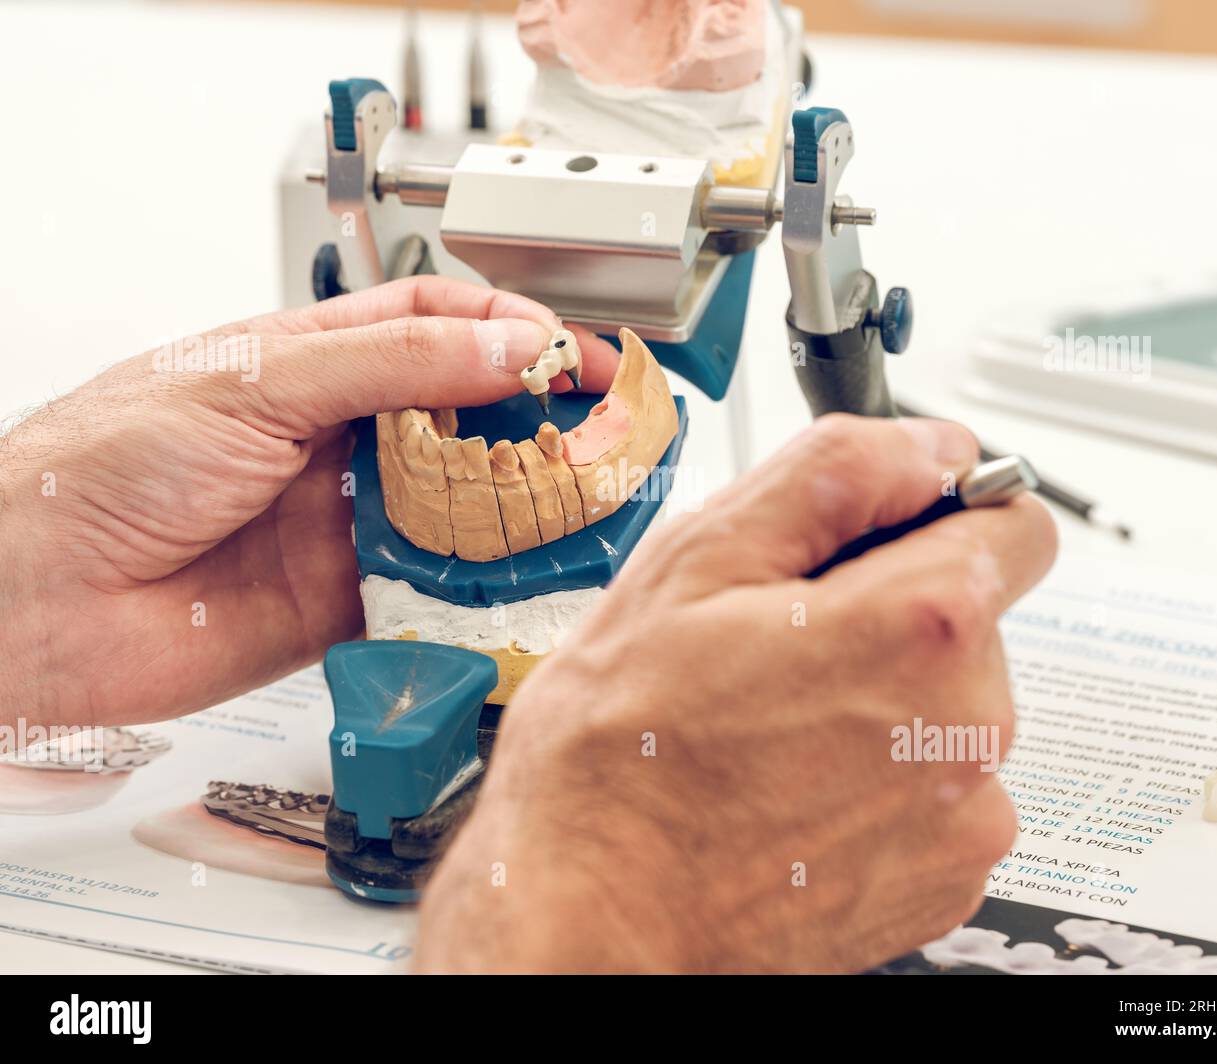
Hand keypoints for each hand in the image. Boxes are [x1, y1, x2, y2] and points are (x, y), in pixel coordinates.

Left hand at [0, 277, 617, 726]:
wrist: (32, 603)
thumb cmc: (101, 467)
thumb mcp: (256, 382)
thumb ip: (390, 364)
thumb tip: (504, 344)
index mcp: (311, 363)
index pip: (437, 325)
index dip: (513, 331)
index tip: (576, 356)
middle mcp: (336, 440)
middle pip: (463, 420)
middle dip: (535, 424)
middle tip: (600, 437)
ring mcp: (342, 522)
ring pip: (458, 508)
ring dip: (517, 508)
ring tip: (576, 507)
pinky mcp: (344, 601)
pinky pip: (431, 592)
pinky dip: (477, 590)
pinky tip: (511, 581)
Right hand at [416, 415, 1056, 972]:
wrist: (592, 920)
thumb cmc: (616, 759)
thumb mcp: (695, 566)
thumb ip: (832, 476)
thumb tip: (926, 447)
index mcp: (919, 627)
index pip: (1016, 522)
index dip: (941, 508)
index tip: (878, 531)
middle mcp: (967, 725)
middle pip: (972, 616)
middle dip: (888, 609)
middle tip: (776, 643)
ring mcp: (962, 815)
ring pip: (949, 703)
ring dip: (881, 696)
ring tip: (770, 725)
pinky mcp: (945, 879)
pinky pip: (939, 787)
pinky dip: (882, 775)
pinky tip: (791, 787)